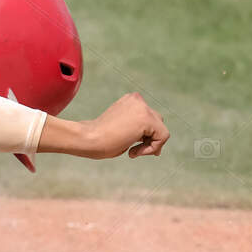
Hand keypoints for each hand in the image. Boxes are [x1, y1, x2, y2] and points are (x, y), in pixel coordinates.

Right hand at [40, 92, 168, 159]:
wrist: (88, 139)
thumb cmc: (99, 139)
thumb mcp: (122, 130)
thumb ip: (138, 132)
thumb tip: (159, 148)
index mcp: (130, 100)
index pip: (148, 117)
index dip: (145, 136)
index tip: (131, 147)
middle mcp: (138, 100)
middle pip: (157, 121)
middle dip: (149, 139)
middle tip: (133, 151)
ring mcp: (143, 108)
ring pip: (161, 130)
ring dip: (150, 145)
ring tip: (131, 152)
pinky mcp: (147, 119)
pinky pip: (162, 136)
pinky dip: (152, 148)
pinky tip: (133, 151)